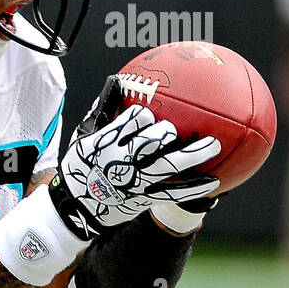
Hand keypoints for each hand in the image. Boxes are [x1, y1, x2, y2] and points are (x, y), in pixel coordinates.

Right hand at [49, 104, 220, 237]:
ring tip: (214, 145)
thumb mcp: (83, 136)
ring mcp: (134, 182)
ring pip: (168, 165)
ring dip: (193, 155)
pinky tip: (213, 181)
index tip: (150, 115)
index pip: (133, 120)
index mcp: (106, 142)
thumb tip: (116, 80)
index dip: (145, 116)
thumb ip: (102, 109)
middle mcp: (121, 161)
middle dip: (167, 133)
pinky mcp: (143, 199)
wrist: (74, 207)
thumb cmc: (80, 165)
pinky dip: (194, 188)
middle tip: (175, 130)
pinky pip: (173, 193)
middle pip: (151, 141)